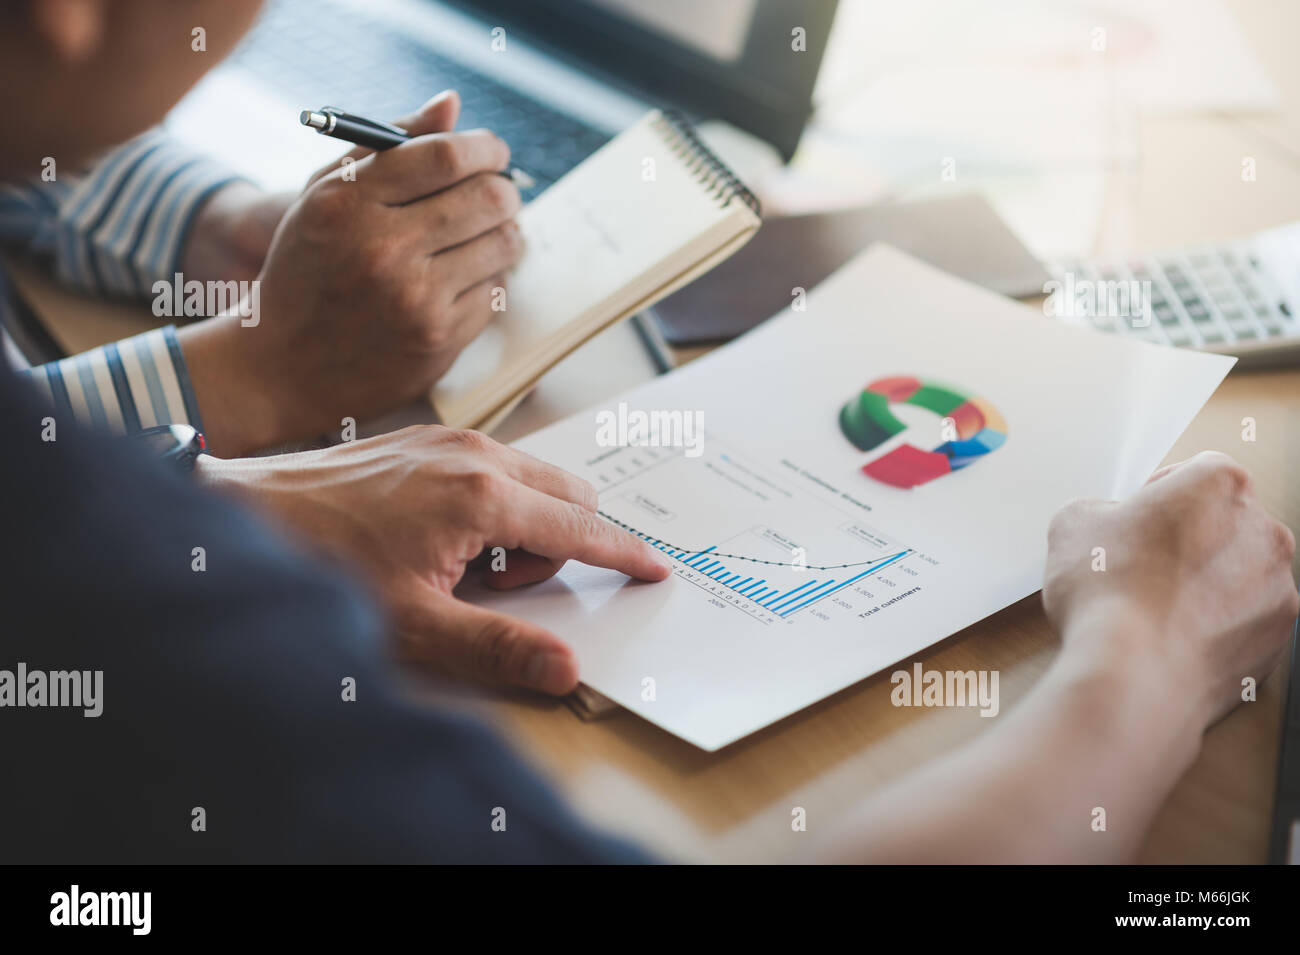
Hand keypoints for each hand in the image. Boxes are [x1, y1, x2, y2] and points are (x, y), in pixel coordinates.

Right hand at [179, 90, 523, 455]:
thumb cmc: (308, 271)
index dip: (485, 149)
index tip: (494, 153)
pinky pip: (496, 292)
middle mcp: (383, 249)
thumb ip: (386, 145)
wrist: (284, 368)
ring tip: (482, 236)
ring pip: (503, 245)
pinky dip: (489, 280)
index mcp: (349, 202)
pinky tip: (463, 280)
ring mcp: (415, 299)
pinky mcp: (438, 340)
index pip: (445, 156)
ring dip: (504, 234)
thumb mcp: (325, 197)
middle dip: (504, 191)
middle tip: (498, 195)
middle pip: (488, 199)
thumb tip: (451, 105)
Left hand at [196, 426, 671, 693]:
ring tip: (461, 568)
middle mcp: (476, 453)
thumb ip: (498, 648)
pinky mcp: (426, 436)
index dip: (622, 554)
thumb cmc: (323, 566)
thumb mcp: (414, 626)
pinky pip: (496, 467)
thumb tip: (564, 669)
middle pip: (568, 496)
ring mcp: (450, 437)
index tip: (652, 570)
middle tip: (496, 588)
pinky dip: (496, 505)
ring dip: (524, 527)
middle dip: (558, 547)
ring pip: (533, 480)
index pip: (581, 527)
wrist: (245, 513)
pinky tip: (442, 540)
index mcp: (483, 494)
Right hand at [1043, 451, 1297, 728]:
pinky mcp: (1275, 639)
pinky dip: (1215, 628)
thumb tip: (1104, 526)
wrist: (1132, 674)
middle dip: (1188, 541)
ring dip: (1205, 585)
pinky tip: (1171, 637)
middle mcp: (1264, 529)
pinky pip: (1244, 623)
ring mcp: (1277, 587)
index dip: (1159, 496)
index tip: (1138, 520)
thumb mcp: (1072, 525)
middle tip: (1140, 566)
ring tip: (1153, 609)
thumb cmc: (1110, 595)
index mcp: (1220, 484)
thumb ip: (1100, 511)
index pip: (1194, 471)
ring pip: (1238, 574)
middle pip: (1223, 523)